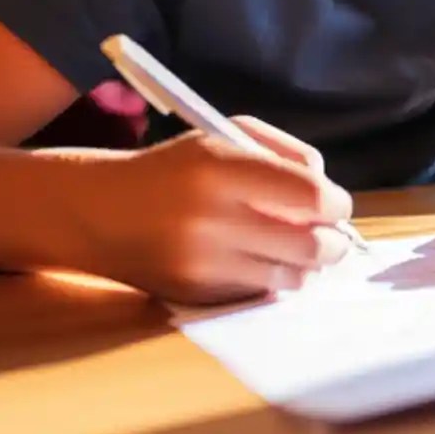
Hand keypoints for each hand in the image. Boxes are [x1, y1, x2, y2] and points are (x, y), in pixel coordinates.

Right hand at [74, 116, 353, 304]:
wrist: (98, 211)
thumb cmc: (176, 169)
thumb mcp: (224, 137)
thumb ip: (286, 155)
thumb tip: (330, 195)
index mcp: (219, 167)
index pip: (310, 195)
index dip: (336, 204)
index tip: (336, 205)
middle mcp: (210, 218)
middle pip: (311, 245)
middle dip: (332, 242)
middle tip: (331, 235)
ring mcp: (201, 264)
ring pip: (292, 276)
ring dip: (306, 265)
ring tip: (297, 249)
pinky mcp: (194, 296)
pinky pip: (260, 293)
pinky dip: (272, 279)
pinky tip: (260, 261)